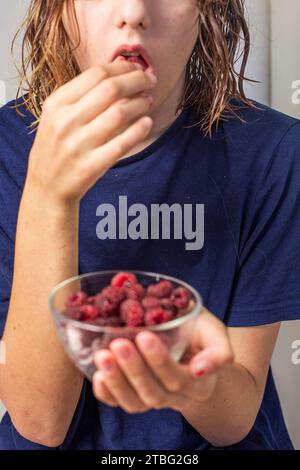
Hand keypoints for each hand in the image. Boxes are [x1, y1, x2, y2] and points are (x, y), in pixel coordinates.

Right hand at [26, 61, 155, 205]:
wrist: (46, 188)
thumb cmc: (56, 149)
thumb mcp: (56, 117)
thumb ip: (82, 96)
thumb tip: (121, 73)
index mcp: (56, 104)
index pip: (96, 74)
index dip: (122, 68)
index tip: (137, 68)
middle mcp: (65, 122)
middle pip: (110, 89)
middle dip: (137, 80)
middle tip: (150, 81)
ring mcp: (77, 145)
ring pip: (119, 113)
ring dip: (140, 103)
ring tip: (149, 101)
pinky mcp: (90, 166)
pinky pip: (122, 143)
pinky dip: (139, 130)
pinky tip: (147, 123)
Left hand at [92, 307, 233, 412]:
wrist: (184, 335)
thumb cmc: (197, 329)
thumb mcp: (214, 332)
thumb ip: (219, 351)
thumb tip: (199, 370)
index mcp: (199, 383)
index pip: (178, 379)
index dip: (160, 361)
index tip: (145, 335)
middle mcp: (176, 397)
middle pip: (154, 393)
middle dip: (134, 369)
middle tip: (119, 343)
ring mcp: (153, 398)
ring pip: (135, 403)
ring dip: (116, 381)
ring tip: (103, 356)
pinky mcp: (133, 394)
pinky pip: (117, 403)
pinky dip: (106, 393)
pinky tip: (98, 374)